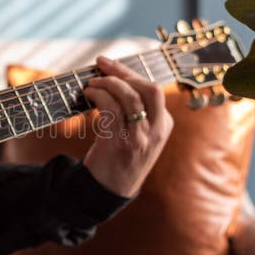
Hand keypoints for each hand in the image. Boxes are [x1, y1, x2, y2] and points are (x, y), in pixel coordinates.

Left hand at [82, 56, 172, 197]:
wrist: (110, 190)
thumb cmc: (121, 156)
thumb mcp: (141, 134)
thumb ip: (137, 111)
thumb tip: (113, 77)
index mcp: (164, 126)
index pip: (153, 89)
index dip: (130, 73)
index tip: (110, 64)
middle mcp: (156, 131)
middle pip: (149, 89)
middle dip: (123, 73)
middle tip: (102, 66)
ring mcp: (139, 139)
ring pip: (129, 97)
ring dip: (107, 84)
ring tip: (92, 84)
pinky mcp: (119, 145)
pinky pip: (111, 110)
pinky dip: (99, 97)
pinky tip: (89, 96)